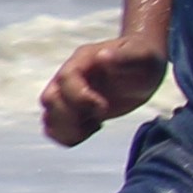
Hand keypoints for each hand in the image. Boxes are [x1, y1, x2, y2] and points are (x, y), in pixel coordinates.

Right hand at [40, 37, 167, 149]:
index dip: (79, 97)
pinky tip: (92, 130)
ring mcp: (68, 96)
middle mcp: (68, 79)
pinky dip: (68, 136)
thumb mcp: (142, 56)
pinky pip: (54, 129)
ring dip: (68, 129)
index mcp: (82, 61)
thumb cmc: (143, 59)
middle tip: (99, 118)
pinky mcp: (74, 112)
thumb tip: (102, 56)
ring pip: (49, 117)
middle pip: (49, 100)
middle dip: (70, 116)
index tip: (104, 107)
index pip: (64, 79)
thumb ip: (124, 57)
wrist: (143, 67)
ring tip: (95, 126)